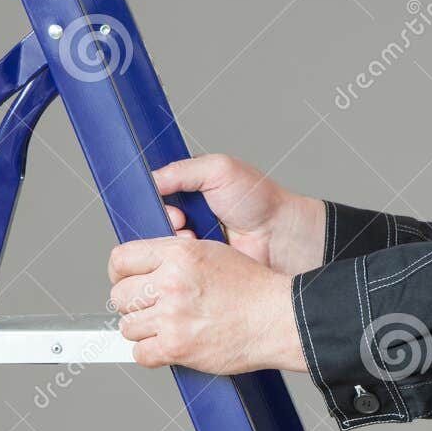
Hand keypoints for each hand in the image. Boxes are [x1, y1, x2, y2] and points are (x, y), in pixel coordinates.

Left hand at [108, 234, 307, 373]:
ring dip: (143, 330)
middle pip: (119, 295)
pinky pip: (140, 354)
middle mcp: (172, 282)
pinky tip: (170, 345)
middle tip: (152, 308)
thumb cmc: (252, 288)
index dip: (120, 272)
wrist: (278, 318)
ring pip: (127, 326)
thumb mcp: (212, 252)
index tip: (127, 281)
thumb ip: (174, 255)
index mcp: (180, 254)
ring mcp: (173, 316)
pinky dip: (152, 353)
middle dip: (133, 304)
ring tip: (167, 327)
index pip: (121, 259)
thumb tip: (142, 265)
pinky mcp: (177, 347)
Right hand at [151, 154, 325, 275]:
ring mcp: (191, 237)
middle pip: (154, 216)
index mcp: (190, 187)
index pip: (155, 190)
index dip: (152, 195)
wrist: (279, 234)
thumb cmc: (257, 198)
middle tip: (180, 219)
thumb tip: (152, 178)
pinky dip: (181, 254)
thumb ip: (183, 170)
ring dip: (171, 237)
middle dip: (162, 217)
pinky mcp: (197, 260)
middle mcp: (187, 212)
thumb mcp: (219, 170)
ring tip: (191, 233)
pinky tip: (197, 248)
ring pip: (161, 239)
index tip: (158, 198)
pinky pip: (175, 259)